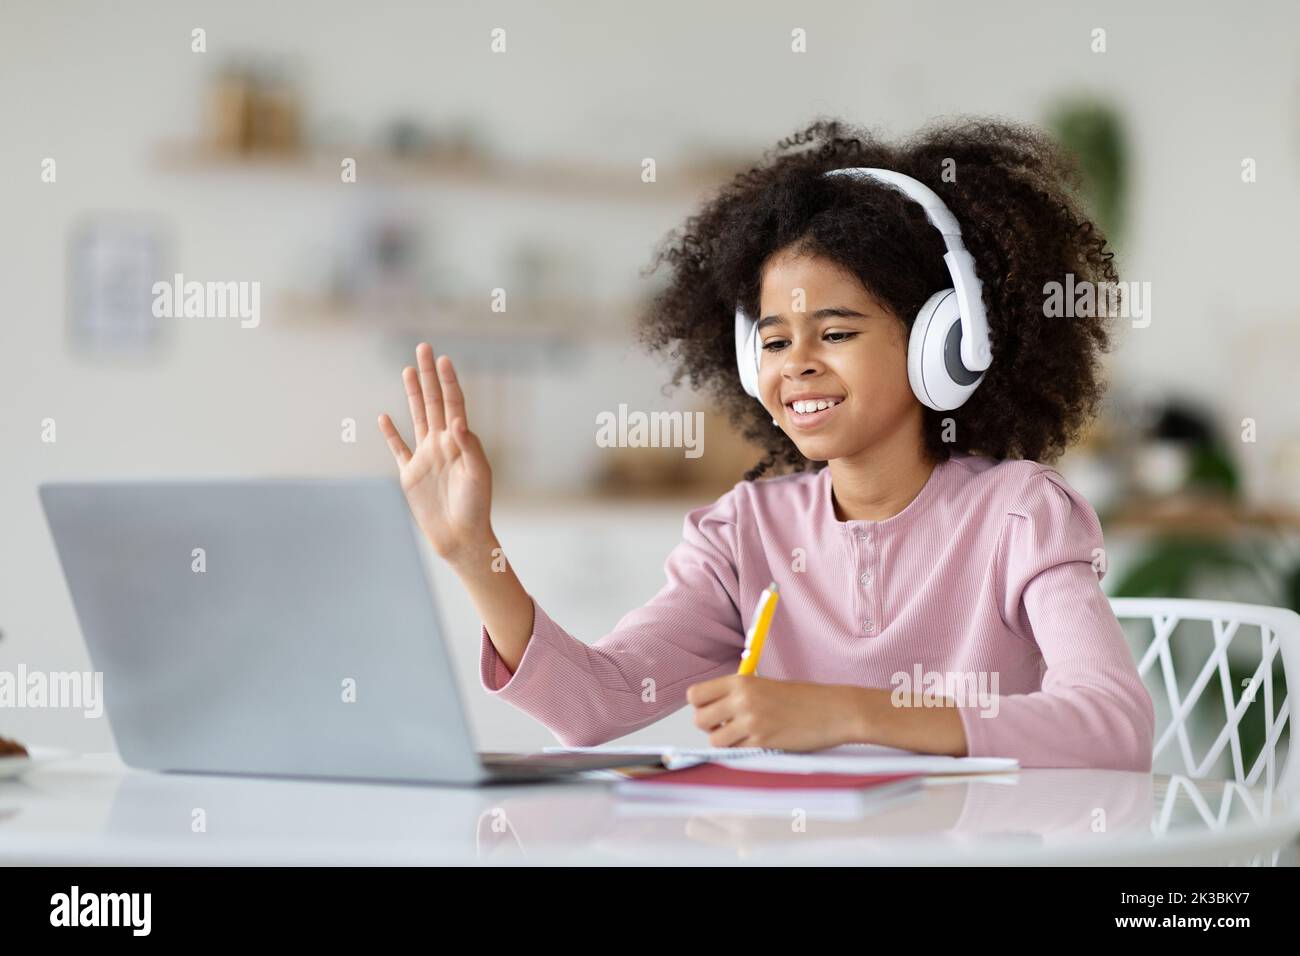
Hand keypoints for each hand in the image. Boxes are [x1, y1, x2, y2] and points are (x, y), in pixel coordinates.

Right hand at [378, 343, 493, 564]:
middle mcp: (442, 444)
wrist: (461, 538)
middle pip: (434, 401)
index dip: (448, 381)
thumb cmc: (476, 508)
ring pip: (417, 417)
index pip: (453, 403)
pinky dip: (390, 433)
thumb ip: (469, 447)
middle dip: (428, 375)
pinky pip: (398, 449)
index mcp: (460, 442)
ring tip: (408, 369)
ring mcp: (425, 457)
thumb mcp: (478, 476)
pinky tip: (384, 416)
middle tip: (424, 347)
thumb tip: (457, 422)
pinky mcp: (410, 475)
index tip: (443, 358)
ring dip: (412, 393)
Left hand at [686, 675, 865, 750]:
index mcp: (741, 681)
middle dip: (709, 726)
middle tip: (726, 726)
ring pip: (715, 740)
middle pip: (699, 719)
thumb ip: (738, 694)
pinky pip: (736, 752)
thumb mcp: (765, 685)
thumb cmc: (803, 698)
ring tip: (743, 735)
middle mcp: (742, 700)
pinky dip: (743, 750)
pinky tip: (760, 741)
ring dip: (725, 742)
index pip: (695, 694)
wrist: (833, 710)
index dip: (699, 705)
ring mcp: (752, 722)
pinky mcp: (763, 742)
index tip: (712, 710)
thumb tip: (711, 710)